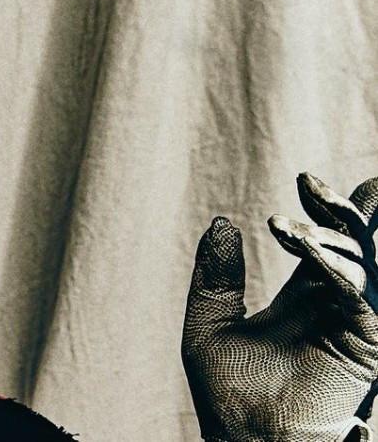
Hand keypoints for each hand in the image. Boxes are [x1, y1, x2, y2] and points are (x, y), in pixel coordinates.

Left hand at [182, 173, 377, 441]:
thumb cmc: (228, 393)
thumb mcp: (210, 324)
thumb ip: (216, 277)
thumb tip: (220, 222)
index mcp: (306, 293)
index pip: (325, 239)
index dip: (320, 207)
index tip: (303, 178)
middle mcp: (335, 302)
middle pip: (356, 242)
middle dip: (341, 208)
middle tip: (312, 183)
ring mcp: (354, 322)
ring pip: (364, 263)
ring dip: (331, 236)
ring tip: (287, 227)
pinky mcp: (367, 345)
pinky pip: (361, 296)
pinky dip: (337, 268)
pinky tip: (308, 250)